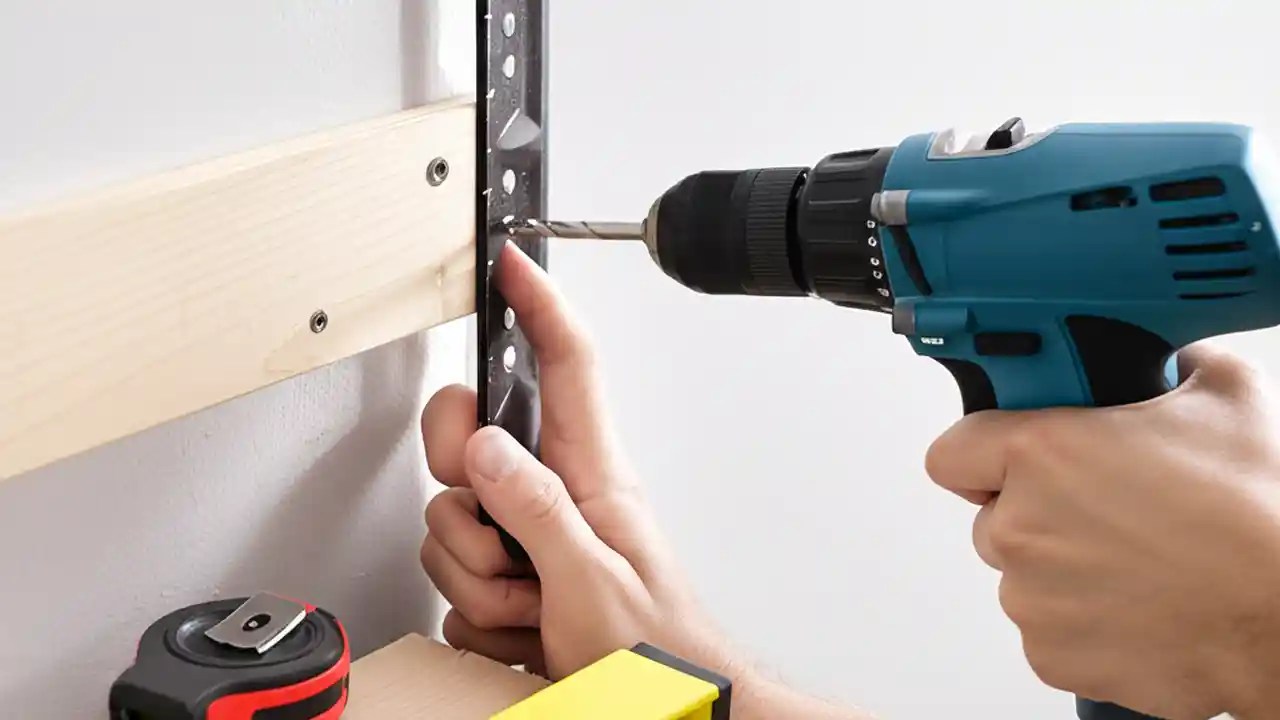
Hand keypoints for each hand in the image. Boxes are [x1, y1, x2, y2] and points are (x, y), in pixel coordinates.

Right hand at [418, 242, 736, 681]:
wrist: (667, 707)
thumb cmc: (656, 647)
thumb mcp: (593, 578)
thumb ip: (536, 509)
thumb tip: (485, 448)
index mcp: (591, 472)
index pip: (565, 365)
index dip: (540, 304)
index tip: (513, 260)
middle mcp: (553, 494)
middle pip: (467, 443)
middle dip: (462, 494)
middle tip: (500, 543)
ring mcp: (526, 538)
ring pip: (448, 522)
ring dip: (482, 583)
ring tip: (536, 608)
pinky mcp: (505, 579)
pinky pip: (451, 584)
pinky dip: (480, 618)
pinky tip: (525, 629)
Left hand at [927, 344, 1279, 719]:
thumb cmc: (1261, 516)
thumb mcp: (1228, 398)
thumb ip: (1176, 368)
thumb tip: (1173, 360)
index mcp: (1041, 454)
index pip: (954, 451)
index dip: (981, 451)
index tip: (1004, 458)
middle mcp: (1021, 526)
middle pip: (995, 517)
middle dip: (1038, 513)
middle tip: (1107, 512)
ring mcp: (1031, 597)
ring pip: (1025, 577)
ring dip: (1063, 571)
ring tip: (1140, 562)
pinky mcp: (1052, 654)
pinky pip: (1049, 631)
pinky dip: (1084, 623)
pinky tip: (1142, 606)